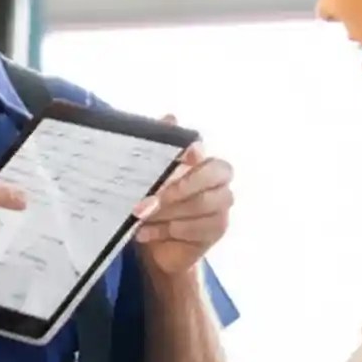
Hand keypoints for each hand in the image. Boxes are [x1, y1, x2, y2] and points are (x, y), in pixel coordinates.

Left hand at [133, 117, 233, 274]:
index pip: (205, 151)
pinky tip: (145, 232)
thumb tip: (171, 118)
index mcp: (203, 161)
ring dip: (166, 213)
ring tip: (139, 217)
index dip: (194, 153)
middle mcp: (219, 180)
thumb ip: (159, 146)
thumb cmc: (154, 202)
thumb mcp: (148, 174)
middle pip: (212, 176)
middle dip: (177, 188)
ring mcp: (222, 205)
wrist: (155, 244)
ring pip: (201, 205)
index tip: (182, 155)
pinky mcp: (218, 229)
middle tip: (146, 201)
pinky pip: (196, 229)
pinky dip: (166, 231)